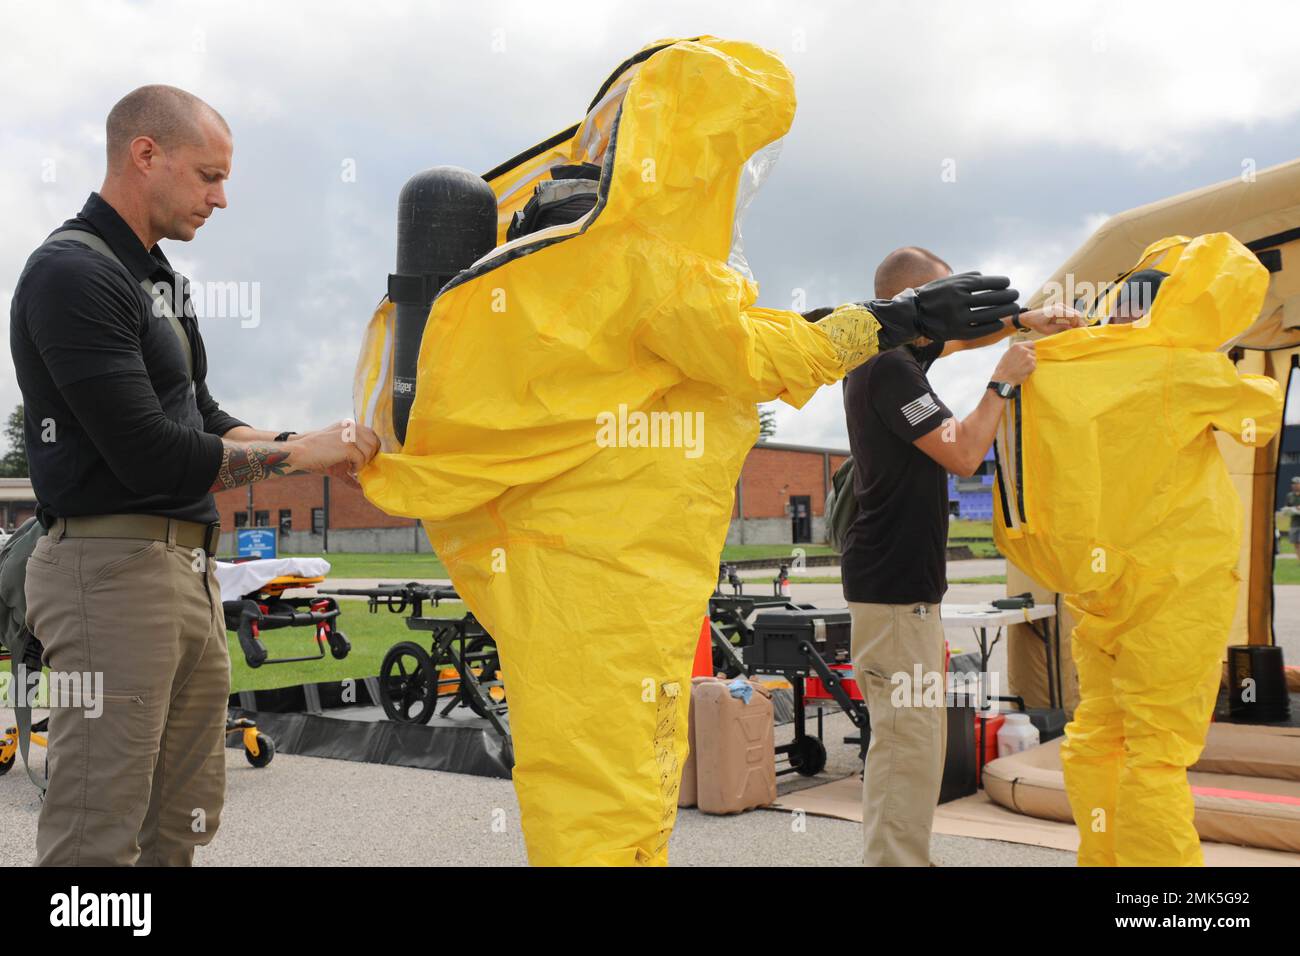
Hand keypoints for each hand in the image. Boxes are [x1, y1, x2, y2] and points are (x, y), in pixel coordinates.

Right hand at [287, 420, 379, 478]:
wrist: (300, 453)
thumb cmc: (316, 456)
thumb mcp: (336, 456)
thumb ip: (350, 464)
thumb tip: (359, 485)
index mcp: (348, 425)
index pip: (372, 434)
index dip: (373, 448)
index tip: (365, 460)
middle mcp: (350, 427)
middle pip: (374, 442)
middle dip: (370, 456)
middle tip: (358, 465)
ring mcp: (349, 435)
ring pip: (370, 450)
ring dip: (363, 462)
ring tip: (351, 467)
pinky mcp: (347, 446)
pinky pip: (362, 459)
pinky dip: (357, 467)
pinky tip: (348, 469)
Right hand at [865, 272, 1020, 349]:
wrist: (911, 314)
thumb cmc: (931, 295)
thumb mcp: (946, 281)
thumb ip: (966, 279)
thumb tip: (986, 277)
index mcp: (958, 285)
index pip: (988, 283)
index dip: (1002, 283)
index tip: (1008, 284)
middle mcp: (960, 300)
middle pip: (993, 298)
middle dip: (1008, 296)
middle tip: (1015, 296)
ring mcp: (959, 317)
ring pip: (990, 314)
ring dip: (1005, 311)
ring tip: (1013, 309)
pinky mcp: (957, 331)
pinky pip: (981, 329)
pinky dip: (993, 325)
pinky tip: (999, 322)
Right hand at [993, 341, 1035, 386]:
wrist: (1003, 378)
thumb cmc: (1004, 367)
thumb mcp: (1008, 353)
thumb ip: (1018, 350)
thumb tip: (1026, 349)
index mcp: (1017, 346)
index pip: (1031, 343)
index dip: (1030, 349)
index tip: (1027, 354)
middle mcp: (1023, 350)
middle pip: (1033, 352)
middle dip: (1029, 358)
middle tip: (1021, 364)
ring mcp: (1028, 357)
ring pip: (1034, 360)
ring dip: (1029, 364)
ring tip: (1021, 368)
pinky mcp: (1032, 365)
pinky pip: (1034, 366)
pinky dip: (1030, 370)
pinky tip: (1022, 372)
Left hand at [1018, 303, 1083, 335]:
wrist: (1029, 317)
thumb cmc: (1037, 323)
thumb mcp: (1048, 330)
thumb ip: (1060, 328)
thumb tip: (1071, 329)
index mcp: (1056, 311)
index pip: (1073, 316)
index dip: (1079, 323)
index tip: (1082, 330)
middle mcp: (1060, 306)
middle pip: (1075, 314)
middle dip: (1080, 323)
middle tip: (1083, 332)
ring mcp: (1061, 306)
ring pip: (1074, 314)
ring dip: (1077, 322)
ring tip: (1078, 331)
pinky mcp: (1061, 308)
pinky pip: (1070, 314)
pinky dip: (1073, 320)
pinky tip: (1074, 327)